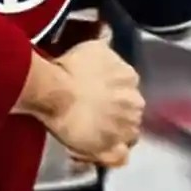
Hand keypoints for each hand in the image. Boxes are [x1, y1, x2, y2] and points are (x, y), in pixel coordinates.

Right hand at [13, 32, 143, 167]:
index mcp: (130, 78)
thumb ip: (105, 46)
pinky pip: (119, 157)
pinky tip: (100, 150)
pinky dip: (112, 155)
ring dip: (114, 133)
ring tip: (92, 132)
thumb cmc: (68, 68)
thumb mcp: (91, 47)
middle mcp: (134, 103)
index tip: (97, 94)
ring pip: (128, 135)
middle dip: (116, 114)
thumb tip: (108, 33)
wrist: (56, 92)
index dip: (113, 93)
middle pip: (130, 112)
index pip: (128, 89)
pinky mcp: (110, 148)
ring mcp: (124, 129)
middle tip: (91, 113)